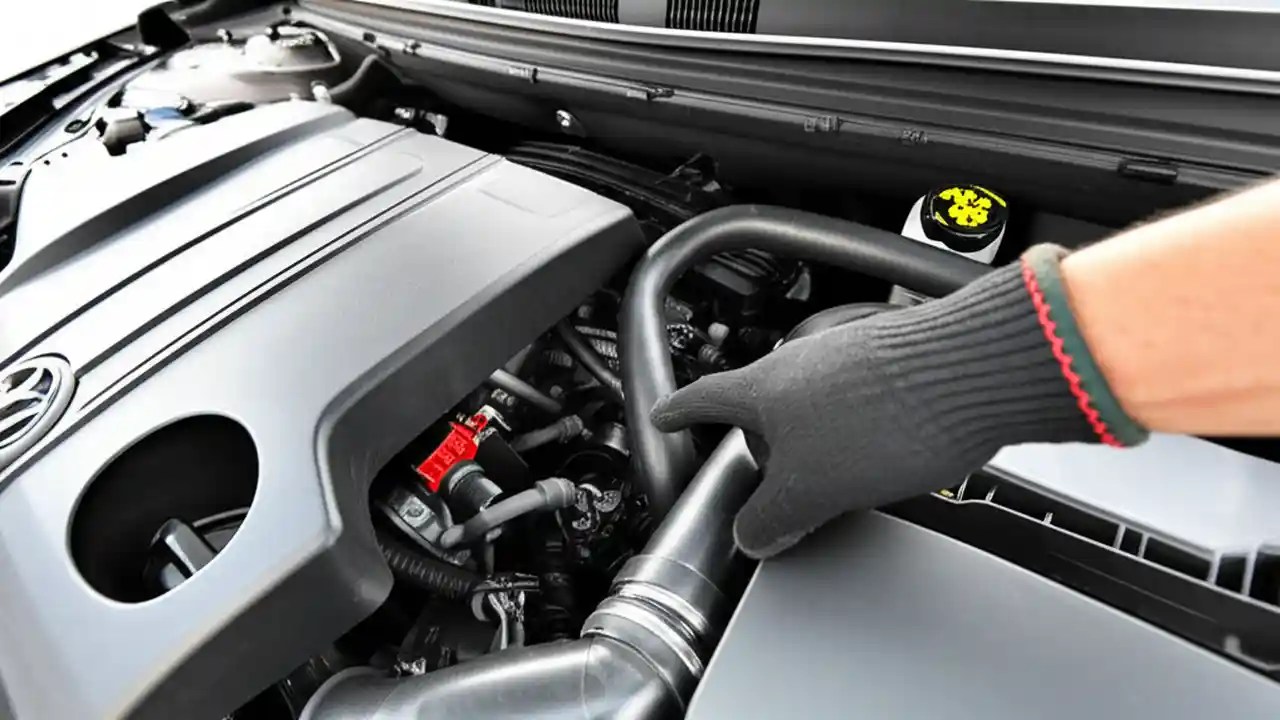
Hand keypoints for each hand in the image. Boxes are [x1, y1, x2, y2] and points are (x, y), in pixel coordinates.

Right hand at [651, 261, 1111, 557]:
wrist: (977, 372)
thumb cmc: (889, 418)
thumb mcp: (813, 490)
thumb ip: (773, 517)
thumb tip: (754, 535)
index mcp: (764, 386)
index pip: (704, 399)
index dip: (680, 414)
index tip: (666, 417)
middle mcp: (801, 361)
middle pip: (764, 405)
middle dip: (768, 444)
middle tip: (777, 481)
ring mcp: (850, 355)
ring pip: (816, 403)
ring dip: (821, 440)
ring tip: (845, 478)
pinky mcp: (896, 360)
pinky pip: (862, 401)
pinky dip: (862, 430)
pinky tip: (888, 457)